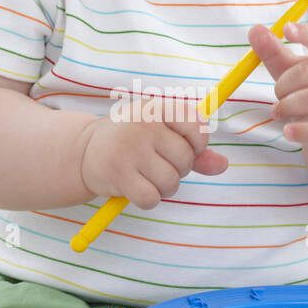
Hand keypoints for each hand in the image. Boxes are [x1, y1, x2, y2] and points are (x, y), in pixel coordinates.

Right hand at [78, 94, 228, 208]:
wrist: (84, 151)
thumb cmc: (132, 142)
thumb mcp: (161, 135)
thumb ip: (194, 149)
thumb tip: (223, 165)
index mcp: (156, 108)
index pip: (197, 126)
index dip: (198, 144)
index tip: (185, 147)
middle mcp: (143, 124)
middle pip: (186, 159)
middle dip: (178, 170)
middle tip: (157, 164)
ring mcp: (129, 149)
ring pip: (171, 182)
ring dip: (164, 187)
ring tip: (147, 177)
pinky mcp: (117, 174)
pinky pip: (151, 198)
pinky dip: (148, 200)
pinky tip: (136, 189)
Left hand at [249, 19, 307, 160]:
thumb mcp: (293, 73)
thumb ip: (274, 52)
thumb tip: (254, 29)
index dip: (306, 33)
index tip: (286, 29)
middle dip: (284, 84)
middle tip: (277, 95)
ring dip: (288, 105)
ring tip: (278, 112)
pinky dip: (302, 130)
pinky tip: (287, 131)